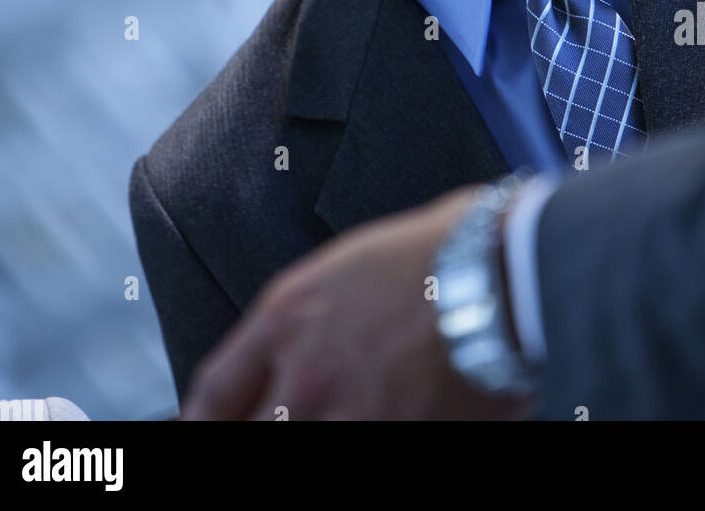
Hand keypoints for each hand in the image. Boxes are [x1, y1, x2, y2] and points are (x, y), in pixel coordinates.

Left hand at [180, 184, 529, 420]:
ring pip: (297, 448)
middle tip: (271, 425)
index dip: (202, 423)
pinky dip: (370, 433)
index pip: (214, 394)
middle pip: (250, 436)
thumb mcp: (349, 268)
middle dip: (258, 432)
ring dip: (315, 430)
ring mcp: (351, 417)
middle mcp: (305, 375)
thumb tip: (290, 362)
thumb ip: (307, 321)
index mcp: (286, 318)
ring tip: (347, 415)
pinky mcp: (397, 439)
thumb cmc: (441, 252)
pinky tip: (389, 422)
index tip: (200, 430)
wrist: (504, 272)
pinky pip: (357, 453)